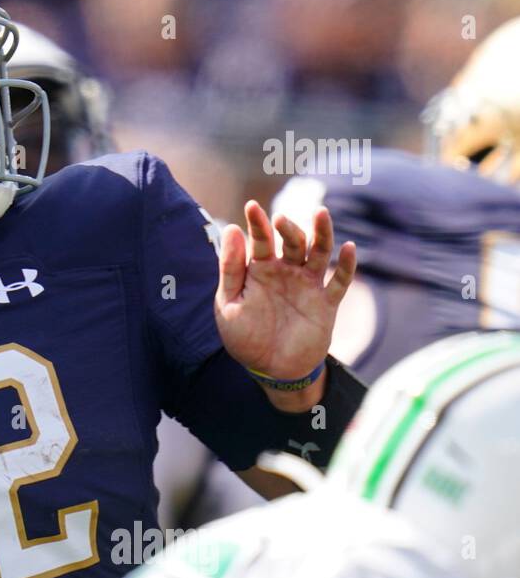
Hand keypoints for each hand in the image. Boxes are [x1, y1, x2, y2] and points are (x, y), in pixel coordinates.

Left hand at [216, 201, 355, 392]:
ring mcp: (308, 285)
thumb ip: (230, 268)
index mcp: (259, 270)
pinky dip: (347, 265)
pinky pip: (340, 281)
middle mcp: (286, 272)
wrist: (271, 369)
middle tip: (280, 220)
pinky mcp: (326, 303)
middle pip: (292, 242)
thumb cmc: (245, 337)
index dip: (257, 224)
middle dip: (288, 229)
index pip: (260, 241)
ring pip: (319, 253)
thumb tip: (231, 228)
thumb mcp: (229, 303)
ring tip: (321, 213)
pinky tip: (349, 249)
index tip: (252, 207)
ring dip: (321, 233)